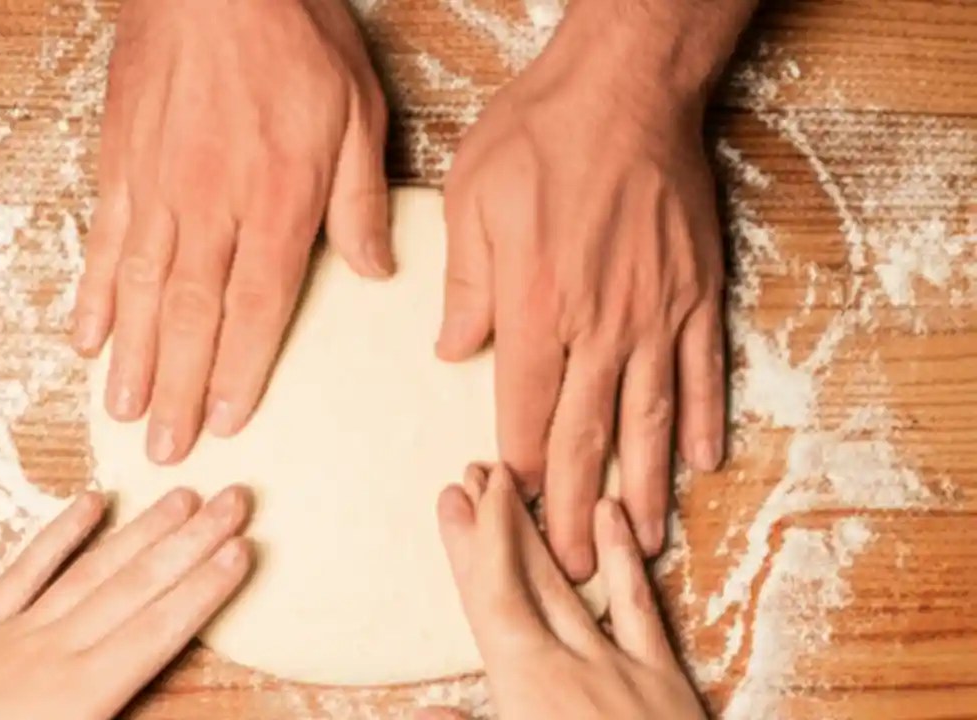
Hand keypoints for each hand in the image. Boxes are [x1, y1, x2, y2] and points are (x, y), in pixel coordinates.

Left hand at [0, 487, 252, 719]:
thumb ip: (124, 719)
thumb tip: (180, 714)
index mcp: (81, 697)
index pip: (160, 629)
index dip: (206, 588)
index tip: (242, 549)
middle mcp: (53, 652)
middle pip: (139, 586)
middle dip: (193, 541)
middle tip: (235, 499)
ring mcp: (10, 633)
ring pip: (92, 569)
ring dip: (143, 530)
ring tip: (184, 495)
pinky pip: (22, 570)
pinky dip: (59, 533)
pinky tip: (91, 501)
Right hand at [73, 0, 390, 464]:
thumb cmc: (294, 36)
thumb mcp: (357, 110)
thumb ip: (361, 200)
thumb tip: (377, 270)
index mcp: (279, 201)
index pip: (258, 307)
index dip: (240, 371)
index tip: (227, 421)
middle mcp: (212, 208)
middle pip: (191, 316)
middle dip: (180, 389)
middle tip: (165, 448)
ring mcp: (158, 189)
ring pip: (139, 292)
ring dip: (131, 360)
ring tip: (121, 413)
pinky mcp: (120, 166)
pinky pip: (102, 244)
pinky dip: (91, 297)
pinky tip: (84, 338)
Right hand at [420, 465, 703, 719]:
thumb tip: (424, 709)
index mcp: (527, 689)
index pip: (490, 598)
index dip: (470, 544)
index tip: (456, 496)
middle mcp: (570, 665)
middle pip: (524, 578)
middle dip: (497, 523)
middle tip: (475, 471)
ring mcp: (621, 667)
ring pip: (572, 583)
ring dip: (543, 531)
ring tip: (521, 481)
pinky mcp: (666, 679)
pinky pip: (640, 607)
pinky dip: (623, 559)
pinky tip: (611, 513)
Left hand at [437, 3, 729, 578]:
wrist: (626, 87)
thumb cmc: (538, 137)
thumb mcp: (472, 203)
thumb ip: (467, 288)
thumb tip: (455, 351)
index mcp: (537, 308)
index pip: (523, 412)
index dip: (519, 470)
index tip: (517, 515)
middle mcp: (600, 325)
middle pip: (586, 434)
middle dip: (578, 506)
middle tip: (580, 564)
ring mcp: (656, 314)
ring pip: (648, 418)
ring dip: (645, 484)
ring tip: (645, 539)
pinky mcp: (697, 292)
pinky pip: (702, 370)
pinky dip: (701, 418)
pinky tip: (702, 459)